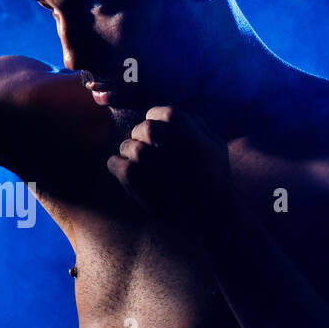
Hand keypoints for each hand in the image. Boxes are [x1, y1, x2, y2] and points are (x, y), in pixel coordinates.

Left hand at [106, 105, 235, 230]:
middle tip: (159, 164)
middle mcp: (153, 130)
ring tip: (151, 176)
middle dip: (145, 144)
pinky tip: (136, 183)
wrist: (208, 212)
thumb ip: (195, 124)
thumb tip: (176, 116)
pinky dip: (120, 172)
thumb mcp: (215, 143)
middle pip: (137, 130)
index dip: (159, 132)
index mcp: (174, 118)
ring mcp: (139, 152)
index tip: (165, 146)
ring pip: (124, 147)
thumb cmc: (215, 177)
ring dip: (133, 159)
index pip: (153, 115)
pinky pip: (113, 164)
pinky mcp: (128, 173)